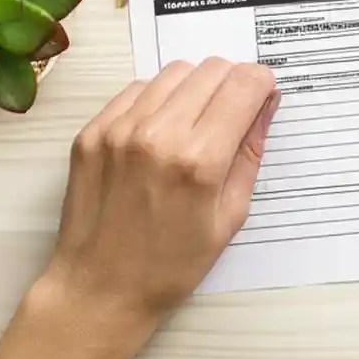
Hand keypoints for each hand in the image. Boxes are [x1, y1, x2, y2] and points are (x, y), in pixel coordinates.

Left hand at [0, 59, 279, 358]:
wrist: (99, 289)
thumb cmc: (170, 265)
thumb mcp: (229, 216)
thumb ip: (250, 152)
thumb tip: (266, 103)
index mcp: (199, 162)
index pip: (244, 85)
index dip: (261, 85)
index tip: (262, 96)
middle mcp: (157, 136)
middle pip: (211, 69)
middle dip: (231, 83)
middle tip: (231, 113)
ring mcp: (118, 130)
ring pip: (173, 72)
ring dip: (194, 88)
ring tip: (193, 124)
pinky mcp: (91, 132)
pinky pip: (136, 90)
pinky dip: (157, 100)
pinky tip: (160, 132)